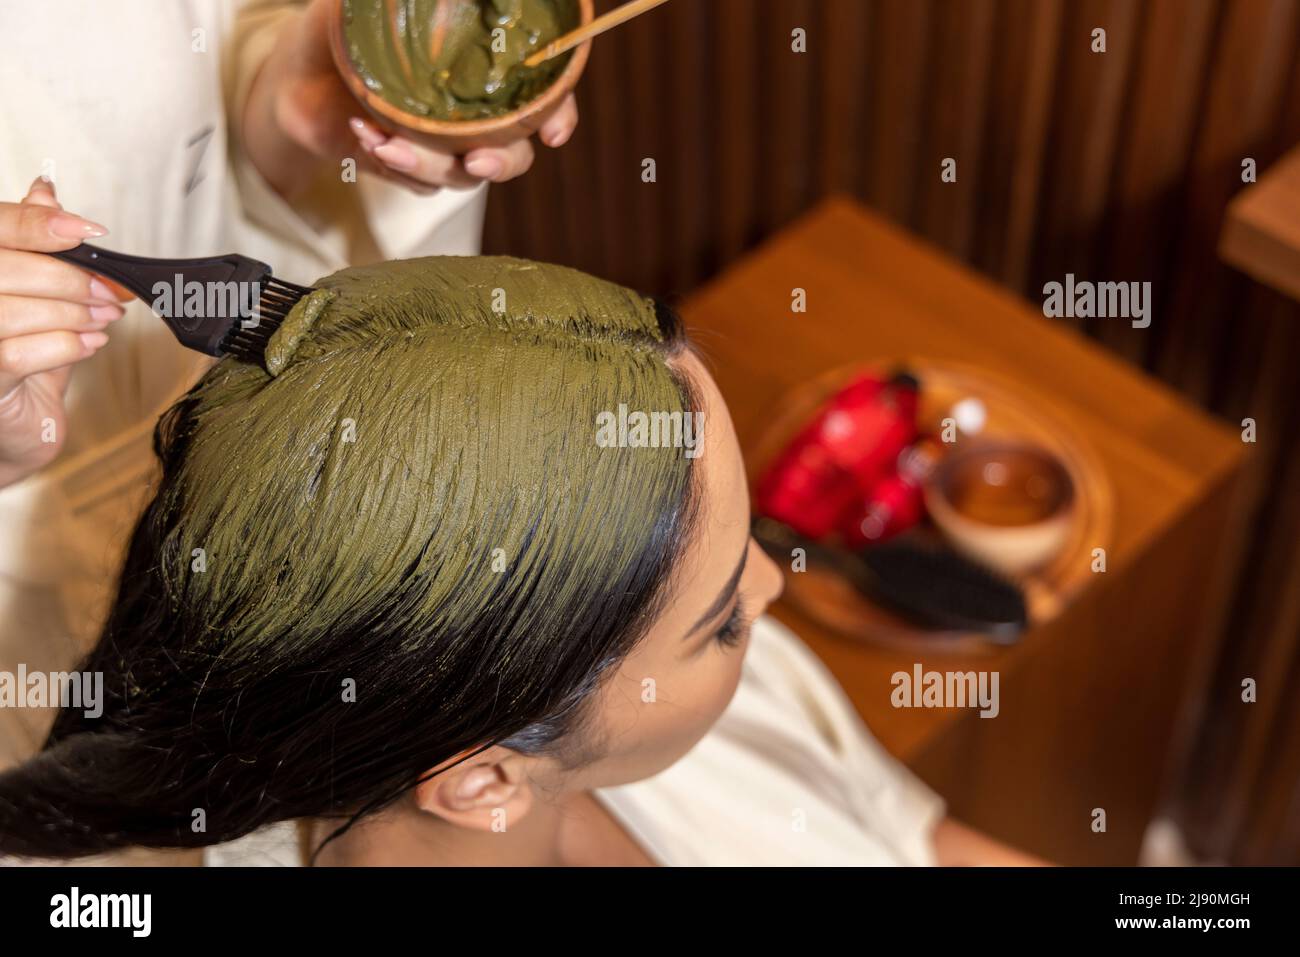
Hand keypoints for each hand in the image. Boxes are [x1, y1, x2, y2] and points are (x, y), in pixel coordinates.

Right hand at [0, 178, 123, 488]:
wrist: (13, 433)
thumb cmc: (16, 363)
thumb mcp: (28, 296)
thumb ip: (32, 246)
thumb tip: (47, 191)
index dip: (39, 223)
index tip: (88, 230)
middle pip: (7, 268)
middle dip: (70, 278)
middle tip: (110, 292)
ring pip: (14, 310)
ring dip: (73, 313)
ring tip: (102, 318)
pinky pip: (19, 354)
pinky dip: (66, 346)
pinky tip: (89, 345)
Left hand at [244, 0, 578, 198]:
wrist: (289, 81)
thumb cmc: (334, 34)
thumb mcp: (360, 7)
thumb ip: (394, 1)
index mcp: (477, 73)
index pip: (538, 95)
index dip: (558, 113)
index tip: (554, 133)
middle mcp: (469, 116)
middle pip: (514, 153)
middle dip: (502, 161)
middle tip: (477, 161)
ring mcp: (440, 148)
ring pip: (459, 176)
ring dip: (427, 165)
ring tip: (385, 141)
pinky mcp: (409, 171)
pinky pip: (416, 184)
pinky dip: (391, 164)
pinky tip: (363, 135)